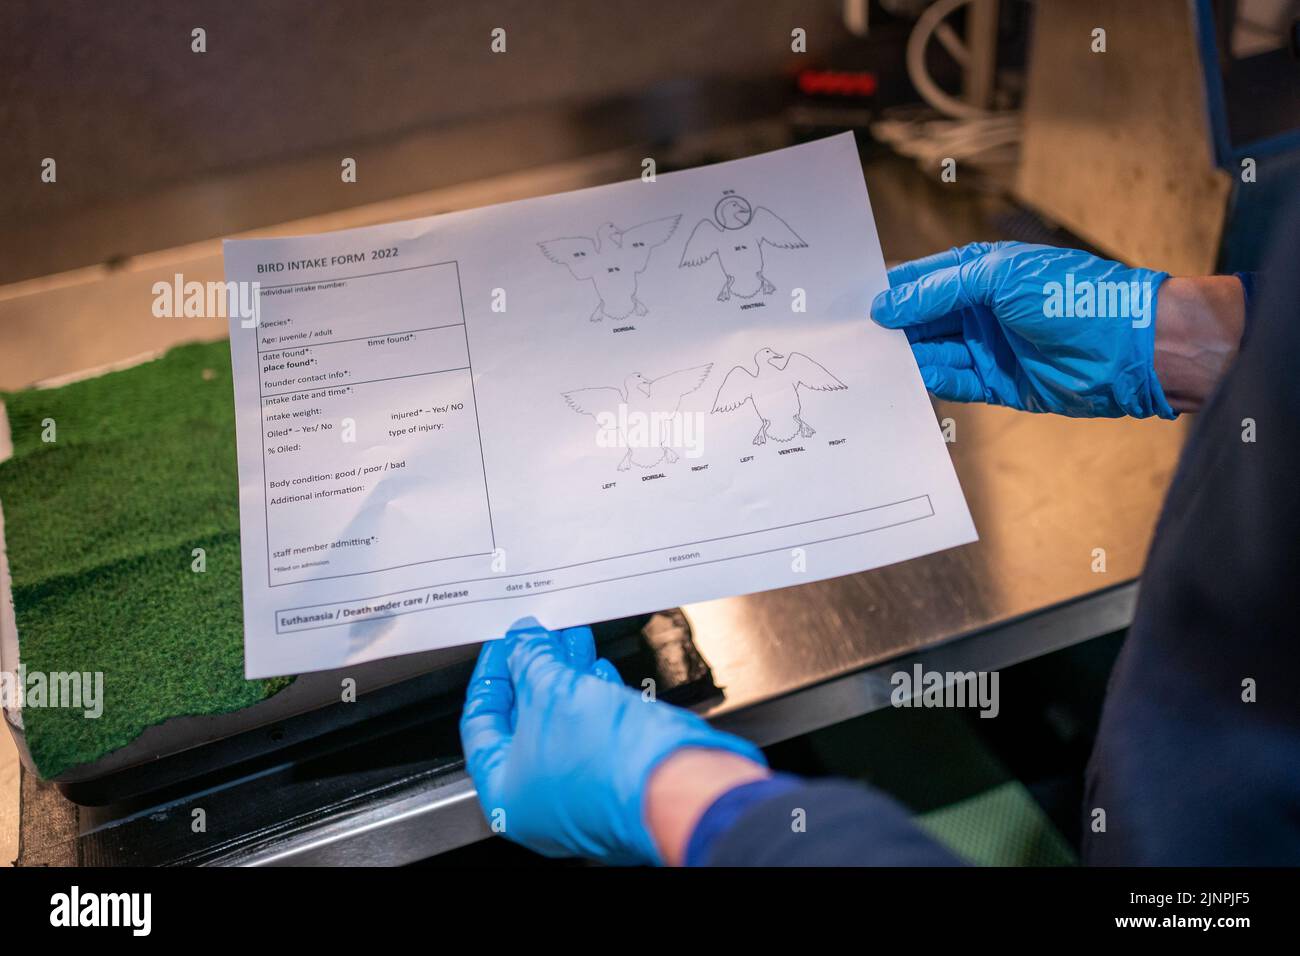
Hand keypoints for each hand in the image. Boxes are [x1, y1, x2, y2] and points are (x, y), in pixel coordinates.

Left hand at [459, 618, 765, 864]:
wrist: (679, 785)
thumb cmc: (609, 763)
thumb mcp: (551, 691)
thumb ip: (530, 659)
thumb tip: (523, 642)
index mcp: (506, 795)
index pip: (480, 724)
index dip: (491, 676)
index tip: (504, 647)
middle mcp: (541, 802)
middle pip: (524, 721)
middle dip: (534, 670)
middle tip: (539, 638)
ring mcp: (582, 793)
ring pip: (563, 723)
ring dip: (566, 675)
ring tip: (571, 640)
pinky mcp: (617, 779)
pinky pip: (594, 731)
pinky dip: (593, 695)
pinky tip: (597, 670)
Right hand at [870, 241, 1175, 417]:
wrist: (1127, 347)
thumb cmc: (1072, 296)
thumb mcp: (999, 278)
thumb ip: (940, 291)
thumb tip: (888, 305)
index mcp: (982, 273)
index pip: (923, 280)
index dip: (892, 291)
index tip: (855, 304)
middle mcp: (982, 309)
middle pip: (923, 319)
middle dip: (892, 327)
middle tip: (853, 338)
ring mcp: (988, 347)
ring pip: (933, 352)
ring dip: (906, 356)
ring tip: (872, 361)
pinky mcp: (997, 383)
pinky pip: (953, 381)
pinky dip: (930, 380)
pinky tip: (907, 378)